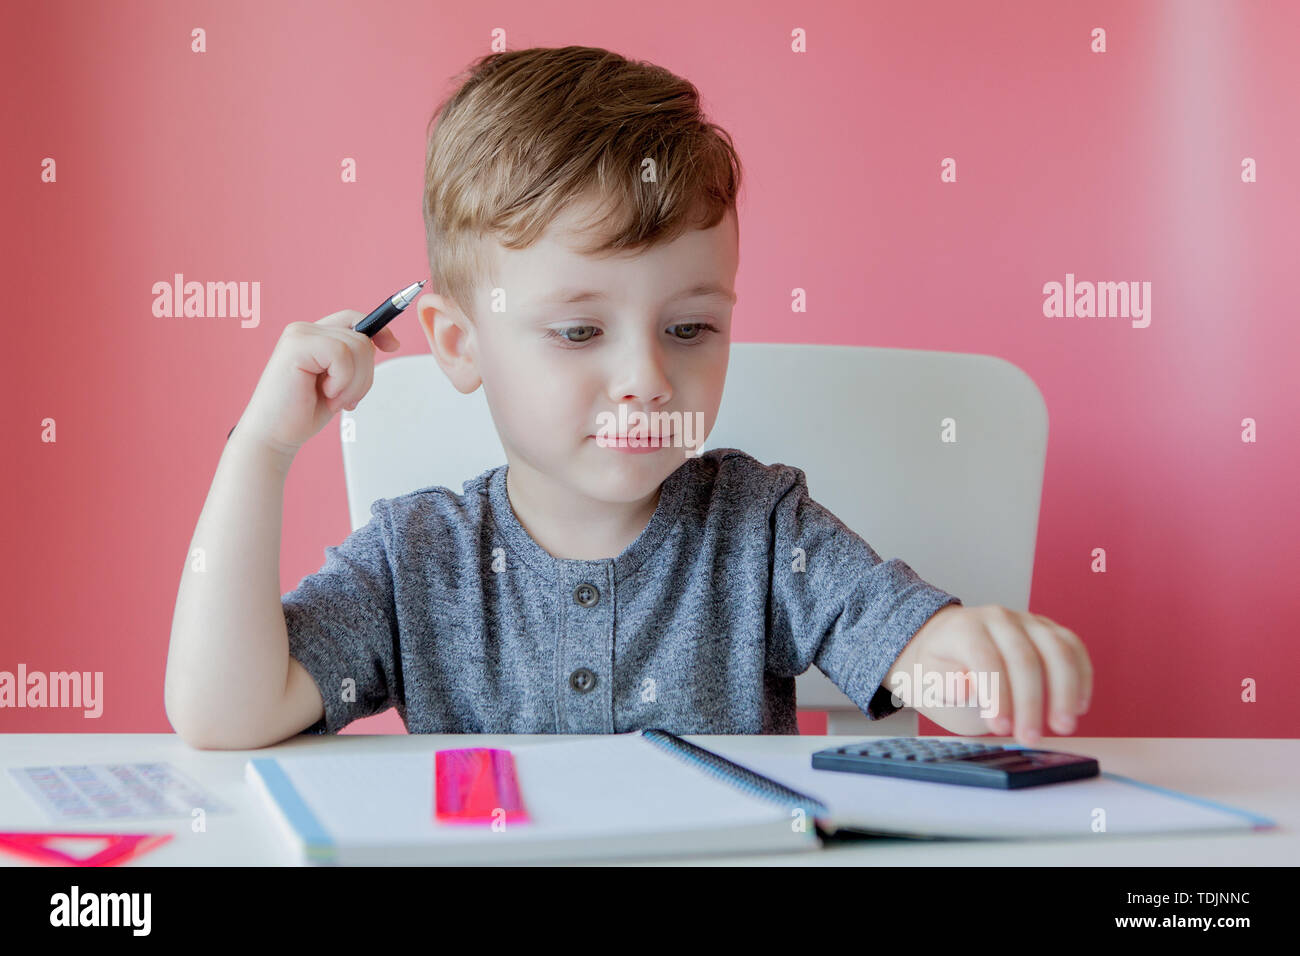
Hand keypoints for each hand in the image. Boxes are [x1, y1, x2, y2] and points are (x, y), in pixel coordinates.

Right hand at [232, 310, 400, 461]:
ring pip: (358, 347)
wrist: (274, 435)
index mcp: (314, 336)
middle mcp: (305, 330)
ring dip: (354, 382)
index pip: (353, 318)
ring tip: (333, 398)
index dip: (378, 330)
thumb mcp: (340, 382)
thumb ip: (355, 359)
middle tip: (344, 399)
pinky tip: (325, 394)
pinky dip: (343, 381)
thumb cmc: (303, 412)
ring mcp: (299, 335)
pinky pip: (343, 355)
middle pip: (362, 337)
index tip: (392, 346)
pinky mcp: (296, 346)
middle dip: (365, 374)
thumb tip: (386, 341)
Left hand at [885, 604, 1092, 746]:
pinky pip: (1074, 649)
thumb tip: (963, 688)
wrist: (948, 643)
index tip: (1000, 728)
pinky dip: (1081, 678)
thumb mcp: (929, 679)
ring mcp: (1028, 621)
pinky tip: (1079, 707)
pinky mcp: (1050, 631)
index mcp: (965, 629)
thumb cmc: (941, 668)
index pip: (986, 659)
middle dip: (1031, 702)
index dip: (997, 696)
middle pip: (1024, 657)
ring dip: (1065, 692)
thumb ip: (944, 684)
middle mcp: (999, 618)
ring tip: (1063, 727)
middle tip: (1030, 737)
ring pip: (1058, 650)